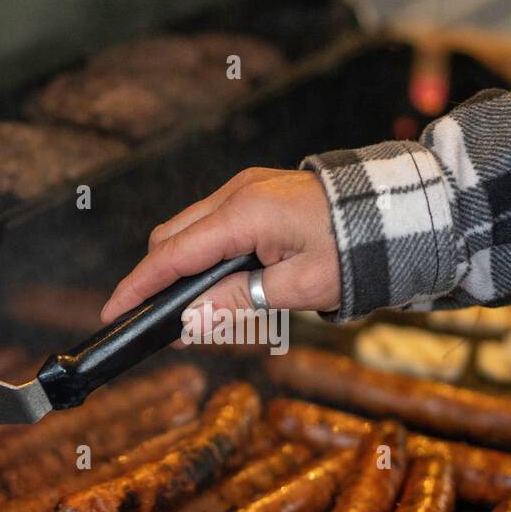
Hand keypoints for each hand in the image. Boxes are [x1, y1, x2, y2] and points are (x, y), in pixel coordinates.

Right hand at [100, 167, 340, 322]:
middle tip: (153, 324)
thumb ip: (238, 301)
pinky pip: (215, 223)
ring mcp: (248, 187)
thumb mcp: (297, 287)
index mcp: (245, 213)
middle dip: (155, 280)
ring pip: (191, 229)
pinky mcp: (260, 192)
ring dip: (181, 268)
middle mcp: (239, 192)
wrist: (396, 213)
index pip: (173, 255)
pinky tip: (214, 284)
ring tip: (189, 314)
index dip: (139, 287)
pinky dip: (204, 253)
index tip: (114, 312)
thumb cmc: (356, 250)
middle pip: (173, 237)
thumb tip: (190, 320)